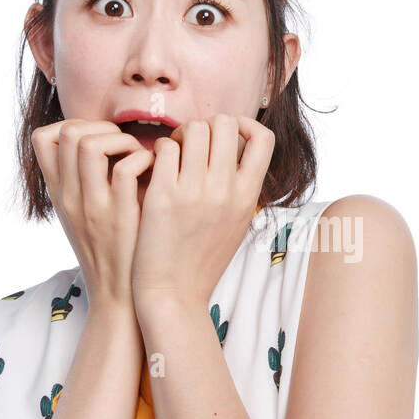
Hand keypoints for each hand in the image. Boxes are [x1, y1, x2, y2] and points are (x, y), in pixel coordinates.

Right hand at [30, 118, 153, 307]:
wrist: (119, 300)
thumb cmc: (115, 253)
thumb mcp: (87, 217)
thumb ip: (89, 182)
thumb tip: (108, 142)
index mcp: (60, 195)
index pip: (42, 138)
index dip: (73, 124)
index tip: (101, 140)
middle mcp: (70, 197)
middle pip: (68, 131)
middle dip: (102, 126)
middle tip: (126, 146)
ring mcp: (93, 207)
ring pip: (89, 143)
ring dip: (121, 138)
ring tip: (139, 157)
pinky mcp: (120, 218)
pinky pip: (125, 169)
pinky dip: (143, 159)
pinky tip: (155, 172)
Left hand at [131, 113, 274, 312]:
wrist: (174, 294)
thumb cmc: (202, 260)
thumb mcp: (236, 224)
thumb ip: (240, 188)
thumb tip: (237, 152)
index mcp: (247, 197)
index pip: (264, 138)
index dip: (246, 125)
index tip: (228, 136)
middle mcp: (225, 190)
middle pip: (225, 123)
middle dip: (207, 126)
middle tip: (192, 145)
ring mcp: (195, 192)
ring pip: (194, 128)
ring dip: (182, 134)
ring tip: (173, 154)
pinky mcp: (163, 196)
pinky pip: (164, 148)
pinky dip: (160, 151)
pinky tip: (155, 169)